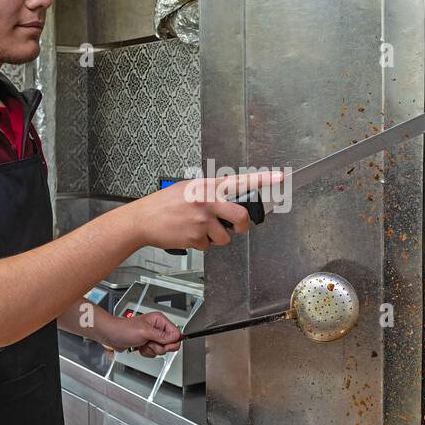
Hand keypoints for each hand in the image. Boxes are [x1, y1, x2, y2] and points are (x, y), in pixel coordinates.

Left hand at [105, 311, 181, 357]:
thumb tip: (176, 337)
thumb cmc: (124, 329)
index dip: (171, 341)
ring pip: (161, 349)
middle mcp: (157, 328)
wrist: (111, 335)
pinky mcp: (148, 343)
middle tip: (150, 342)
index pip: (176, 333)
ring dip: (151, 350)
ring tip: (142, 343)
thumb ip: (161, 336)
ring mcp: (153, 336)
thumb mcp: (145, 332)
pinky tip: (140, 347)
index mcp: (159, 320)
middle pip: (170, 343)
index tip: (164, 344)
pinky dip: (147, 352)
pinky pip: (154, 352)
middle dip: (159, 346)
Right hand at [129, 170, 283, 251]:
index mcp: (207, 186)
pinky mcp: (196, 238)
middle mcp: (207, 201)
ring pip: (224, 237)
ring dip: (214, 238)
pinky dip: (200, 244)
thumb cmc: (164, 204)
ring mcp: (202, 220)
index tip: (281, 178)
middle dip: (242, 227)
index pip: (240, 181)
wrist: (143, 220)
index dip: (263, 180)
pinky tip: (186, 235)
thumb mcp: (188, 188)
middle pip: (240, 217)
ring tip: (196, 229)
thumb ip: (209, 191)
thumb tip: (228, 199)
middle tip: (238, 229)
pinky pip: (208, 246)